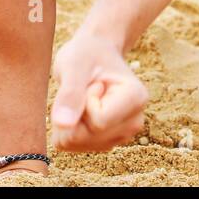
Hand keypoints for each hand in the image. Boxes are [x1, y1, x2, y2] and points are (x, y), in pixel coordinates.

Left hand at [50, 33, 147, 151]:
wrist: (94, 53)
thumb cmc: (86, 53)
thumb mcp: (74, 65)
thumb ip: (70, 93)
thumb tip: (63, 125)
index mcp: (135, 98)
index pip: (99, 122)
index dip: (82, 103)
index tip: (91, 82)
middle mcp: (134, 121)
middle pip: (88, 136)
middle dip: (73, 114)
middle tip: (83, 89)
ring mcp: (122, 134)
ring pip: (79, 143)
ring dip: (70, 120)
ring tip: (82, 97)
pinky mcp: (108, 142)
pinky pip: (74, 145)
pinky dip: (69, 128)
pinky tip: (79, 108)